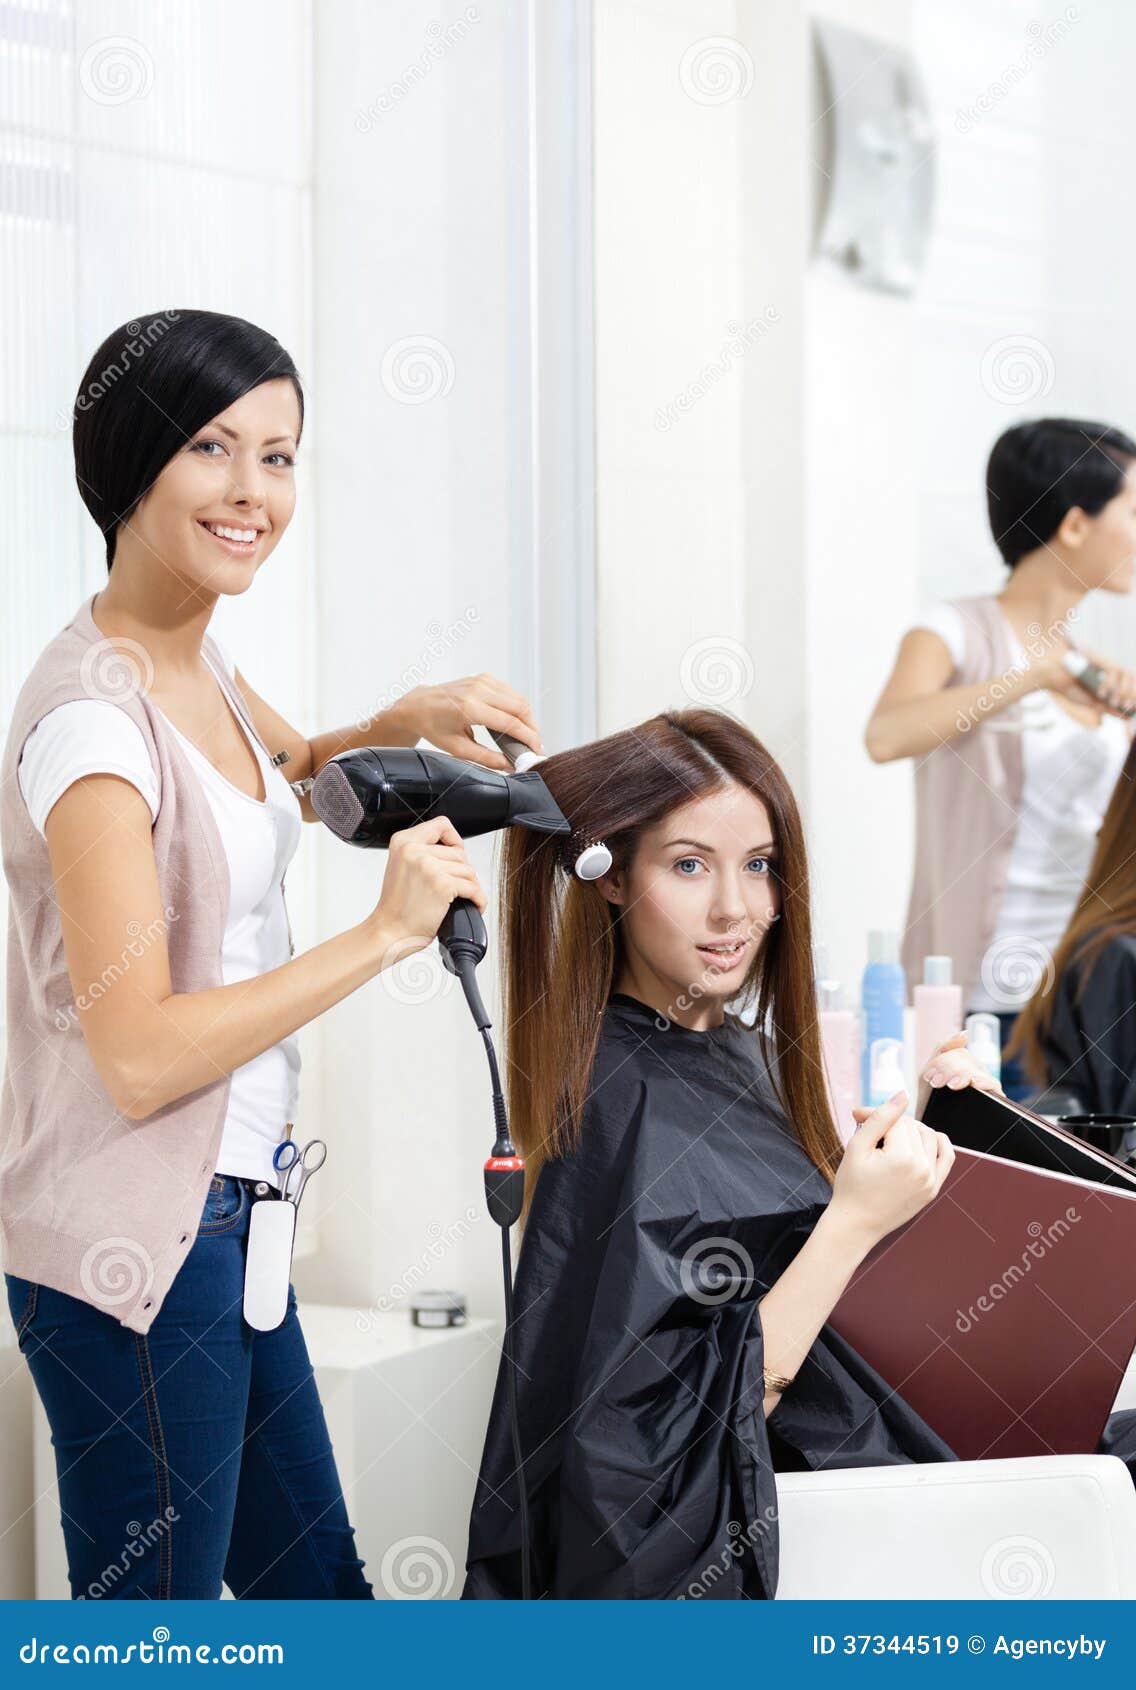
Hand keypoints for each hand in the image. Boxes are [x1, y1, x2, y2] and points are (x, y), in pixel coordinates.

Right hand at [368, 815, 485, 962]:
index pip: (441, 824)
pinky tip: (472, 906)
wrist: (389, 933)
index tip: (455, 855)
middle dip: (462, 871)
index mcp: (403, 841)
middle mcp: (414, 850)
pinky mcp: (442, 884)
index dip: (454, 839)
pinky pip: (473, 888)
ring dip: (470, 887)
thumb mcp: (401, 867)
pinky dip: (478, 900)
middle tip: (455, 887)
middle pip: (459, 852)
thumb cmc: (396, 907)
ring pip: (468, 870)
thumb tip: (454, 850)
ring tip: (462, 898)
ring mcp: (428, 866)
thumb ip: (421, 852)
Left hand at [396, 673, 544, 769]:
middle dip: (532, 728)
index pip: (510, 722)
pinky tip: (515, 721)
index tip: (536, 750)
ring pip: (518, 698)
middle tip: (534, 745)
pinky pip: (510, 692)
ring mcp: (482, 681)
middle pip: (520, 707)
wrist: (418, 706)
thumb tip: (509, 766)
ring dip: (527, 718)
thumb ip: (486, 758)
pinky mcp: (484, 678)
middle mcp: (478, 690)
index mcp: (470, 708)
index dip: (528, 738)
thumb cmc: (433, 727)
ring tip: (526, 736)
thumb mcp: (458, 749)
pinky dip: (517, 707)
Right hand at [831, 1091, 953, 1246]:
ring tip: (888, 1140)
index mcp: (902, 1158)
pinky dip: (938, 1143)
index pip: (895, 1120)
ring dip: (910, 1132)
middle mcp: (922, 1169)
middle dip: (891, 1124)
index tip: (857, 1117)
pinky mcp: (933, 1189)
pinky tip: (922, 1140)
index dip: (875, 1113)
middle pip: (912, 1126)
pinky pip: (946, 1157)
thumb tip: (902, 1095)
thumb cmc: (851, 1186)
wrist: (856, 1224)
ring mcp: (931, 1180)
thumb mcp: (857, 1147)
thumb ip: (881, 1117)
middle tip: (869, 1133)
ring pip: (928, 1137)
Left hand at [914, 1027, 1002, 1119]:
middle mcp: (975, 1070)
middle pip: (965, 1060)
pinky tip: (973, 1085)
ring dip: (962, 1075)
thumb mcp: (930, 1072)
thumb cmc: (931, 1099)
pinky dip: (983, 1082)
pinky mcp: (994, 1096)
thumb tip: (965, 1033)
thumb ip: (943, 1048)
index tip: (928, 1078)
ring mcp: (984, 1082)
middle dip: (948, 1069)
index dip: (941, 1063)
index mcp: (961, 1062)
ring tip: (951, 1085)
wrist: (932, 1126)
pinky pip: (993, 1084)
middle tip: (935, 1083)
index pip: (956, 1052)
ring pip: (976, 1070)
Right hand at [1027, 647, 1135, 718]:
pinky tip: (1101, 692)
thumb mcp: (1091, 702)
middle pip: (1131, 678)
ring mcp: (1105, 664)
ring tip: (1114, 701)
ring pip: (1126, 673)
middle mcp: (1110, 671)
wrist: (1052, 675)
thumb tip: (1123, 714)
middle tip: (1126, 706)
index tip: (1131, 709)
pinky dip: (1110, 683)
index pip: (1128, 686)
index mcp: (1108, 681)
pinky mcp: (1100, 659)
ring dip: (1124, 690)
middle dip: (1131, 693)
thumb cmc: (1067, 687)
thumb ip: (1108, 707)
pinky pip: (1114, 670)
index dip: (1132, 695)